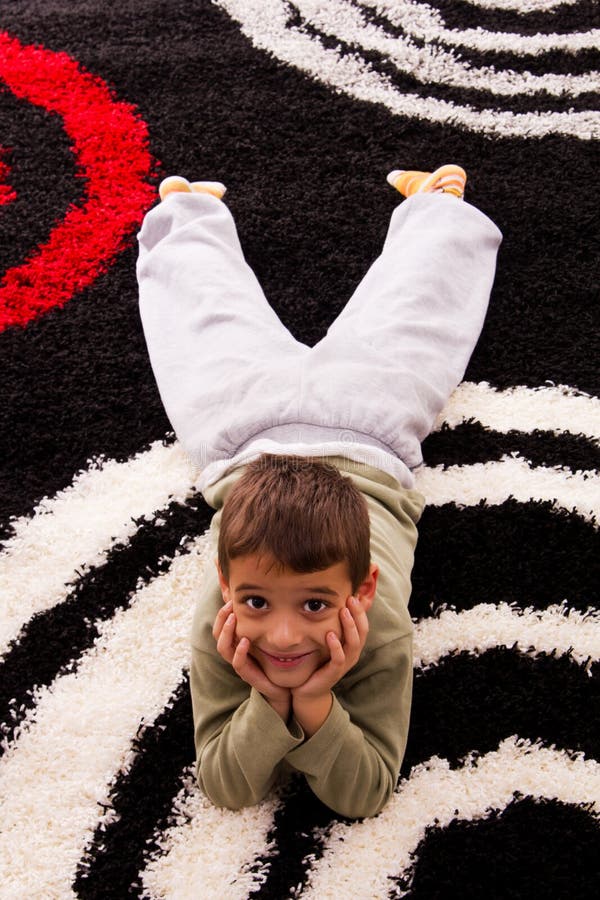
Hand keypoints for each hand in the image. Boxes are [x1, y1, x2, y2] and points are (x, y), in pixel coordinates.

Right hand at [212, 601, 290, 719]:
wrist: (283, 686)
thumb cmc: (274, 661)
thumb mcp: (266, 637)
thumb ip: (262, 622)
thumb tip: (263, 601)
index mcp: (236, 643)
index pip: (220, 627)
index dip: (222, 613)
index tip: (229, 598)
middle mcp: (234, 653)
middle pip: (217, 635)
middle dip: (221, 618)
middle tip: (229, 605)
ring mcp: (240, 664)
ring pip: (223, 648)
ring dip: (226, 632)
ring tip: (233, 618)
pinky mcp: (249, 675)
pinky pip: (238, 664)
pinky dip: (239, 652)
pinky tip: (245, 641)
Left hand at [291, 596, 369, 735]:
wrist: (308, 691)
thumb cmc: (317, 663)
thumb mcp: (326, 642)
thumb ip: (332, 626)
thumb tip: (332, 603)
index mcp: (352, 646)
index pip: (363, 625)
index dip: (361, 611)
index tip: (355, 593)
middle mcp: (352, 654)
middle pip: (362, 632)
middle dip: (358, 614)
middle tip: (351, 598)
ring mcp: (344, 664)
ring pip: (353, 644)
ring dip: (349, 627)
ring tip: (344, 612)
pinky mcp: (333, 673)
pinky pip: (338, 659)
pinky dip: (336, 646)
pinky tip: (330, 634)